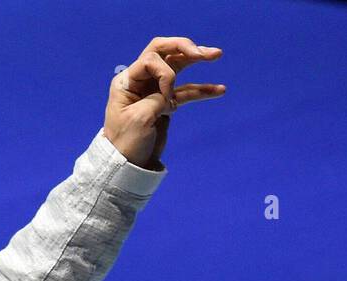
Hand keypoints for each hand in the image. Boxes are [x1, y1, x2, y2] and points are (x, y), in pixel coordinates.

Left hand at [104, 36, 224, 168]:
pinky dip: (202, 90)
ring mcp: (154, 91)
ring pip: (177, 68)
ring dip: (197, 60)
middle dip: (184, 48)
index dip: (165, 72)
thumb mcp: (140, 119)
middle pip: (164, 53)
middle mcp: (140, 80)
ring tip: (217, 54)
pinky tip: (219, 90)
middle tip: (202, 52)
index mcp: (128, 80)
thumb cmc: (127, 143)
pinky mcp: (165, 104)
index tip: (167, 97)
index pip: (151, 58)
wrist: (128, 166)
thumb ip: (157, 99)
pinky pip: (186, 92)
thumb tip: (171, 94)